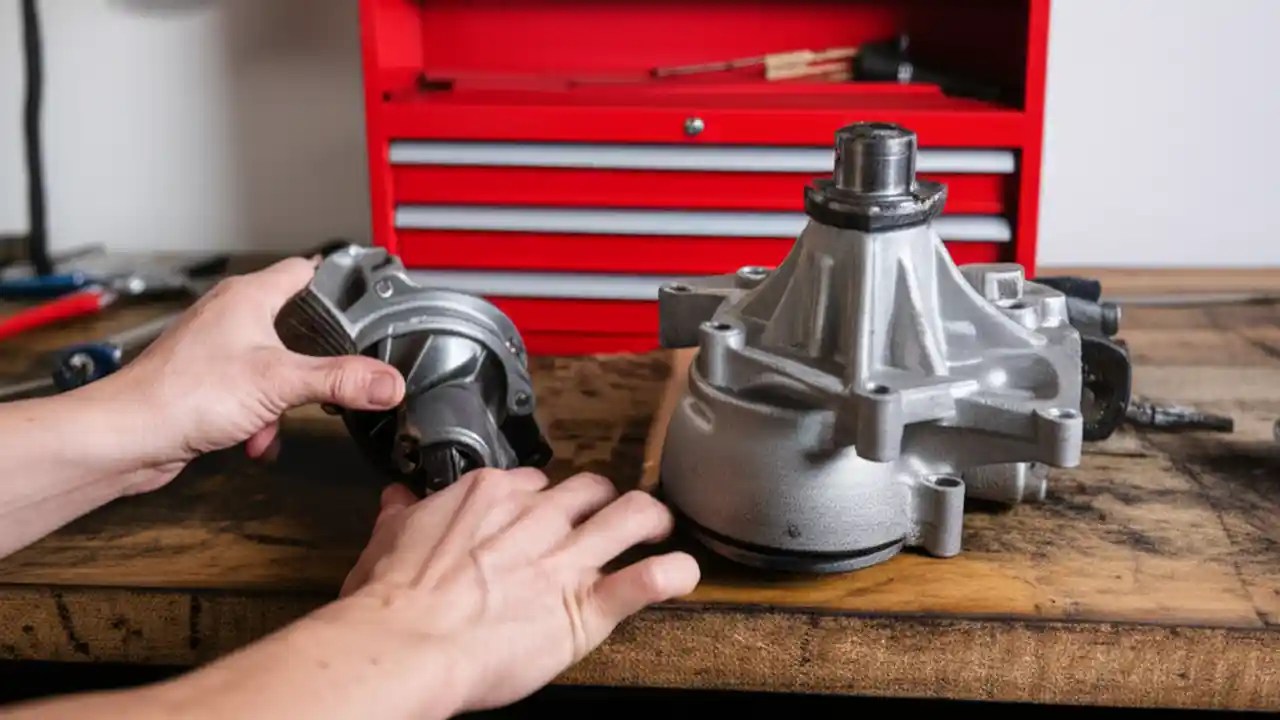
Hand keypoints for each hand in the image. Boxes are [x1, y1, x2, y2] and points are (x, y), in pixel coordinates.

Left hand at [106, 256, 405, 488]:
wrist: (128, 437)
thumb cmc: (181, 395)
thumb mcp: (280, 383)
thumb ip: (340, 380)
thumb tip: (388, 381)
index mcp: (248, 296)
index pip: (306, 270)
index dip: (340, 284)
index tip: (368, 300)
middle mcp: (231, 315)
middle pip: (295, 324)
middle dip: (316, 360)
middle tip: (335, 374)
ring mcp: (217, 349)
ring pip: (275, 365)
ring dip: (286, 397)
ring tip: (283, 413)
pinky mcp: (207, 382)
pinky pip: (252, 394)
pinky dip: (262, 416)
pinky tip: (256, 436)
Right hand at [334, 468, 700, 715]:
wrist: (406, 645)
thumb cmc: (392, 603)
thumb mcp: (386, 541)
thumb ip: (401, 515)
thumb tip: (398, 500)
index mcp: (491, 497)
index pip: (534, 481)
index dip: (543, 499)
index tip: (542, 515)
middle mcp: (536, 518)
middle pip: (588, 490)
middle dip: (600, 501)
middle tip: (603, 517)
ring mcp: (565, 560)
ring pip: (629, 516)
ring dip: (651, 519)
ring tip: (660, 526)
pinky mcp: (585, 606)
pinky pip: (645, 581)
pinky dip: (672, 574)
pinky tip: (682, 572)